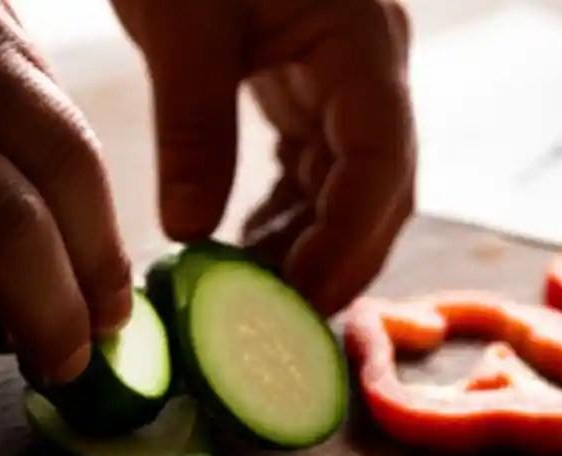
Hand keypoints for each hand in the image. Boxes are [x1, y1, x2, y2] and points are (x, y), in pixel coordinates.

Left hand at [0, 0, 131, 383]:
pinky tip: (44, 182)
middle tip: (108, 317)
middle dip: (102, 252)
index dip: (48, 306)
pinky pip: (34, 73)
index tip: (58, 361)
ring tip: (87, 261)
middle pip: (69, 161)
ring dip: (86, 199)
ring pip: (63, 111)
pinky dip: (47, 141)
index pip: (3, 222)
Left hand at [112, 0, 414, 315]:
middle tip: (282, 321)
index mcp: (362, 38)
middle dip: (339, 259)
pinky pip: (311, 174)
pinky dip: (286, 221)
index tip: (299, 295)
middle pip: (381, 186)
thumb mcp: (180, 24)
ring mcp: (342, 83)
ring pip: (349, 188)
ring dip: (311, 248)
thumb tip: (188, 231)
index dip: (347, 236)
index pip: (379, 155)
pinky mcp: (307, 93)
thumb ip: (192, 125)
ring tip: (253, 297)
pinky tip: (244, 254)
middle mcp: (369, 66)